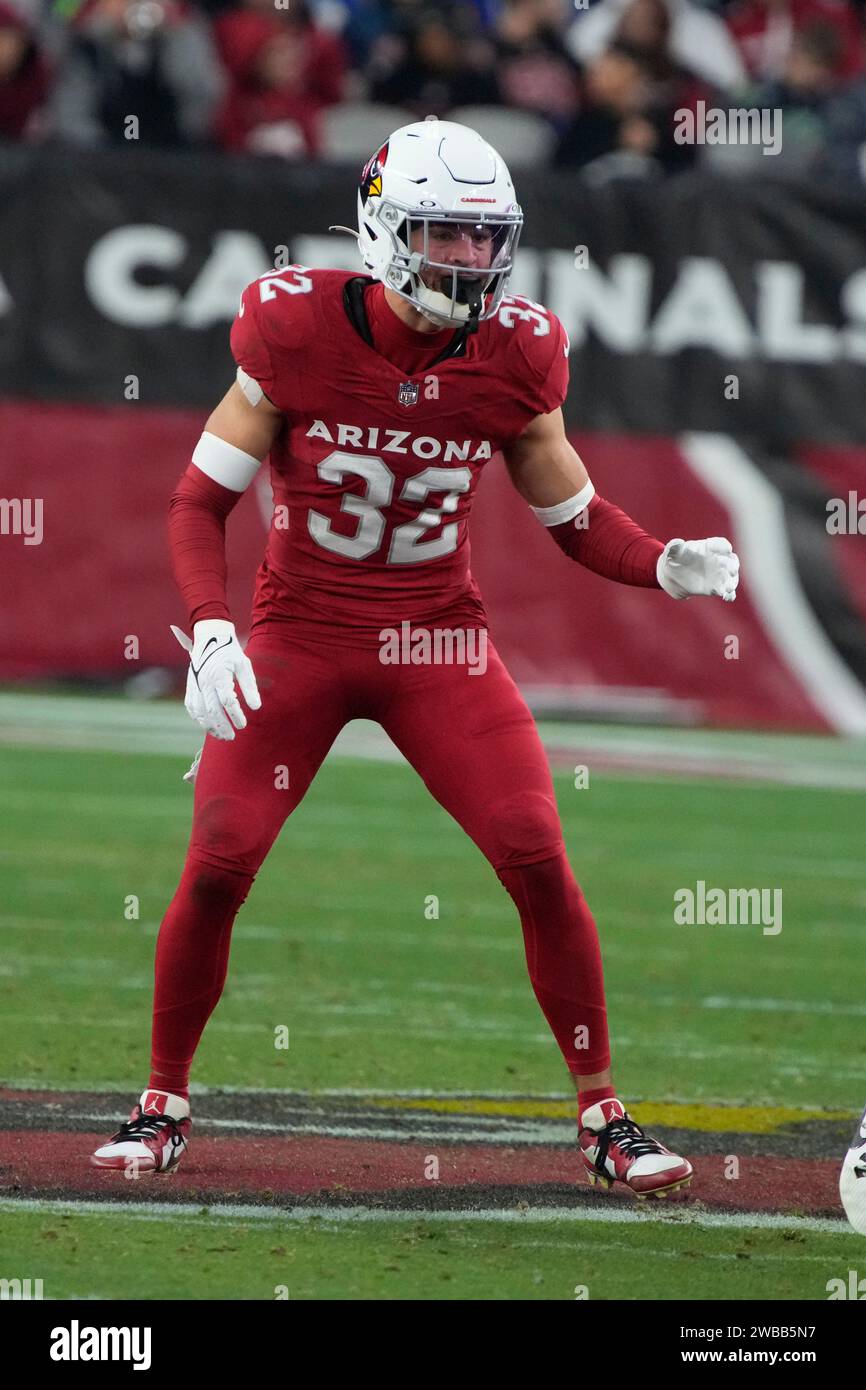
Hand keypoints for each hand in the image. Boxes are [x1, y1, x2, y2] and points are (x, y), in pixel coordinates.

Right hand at [170, 619, 260, 739]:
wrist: (210, 637)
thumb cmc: (230, 652)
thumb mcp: (244, 665)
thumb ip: (250, 686)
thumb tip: (256, 707)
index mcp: (219, 674)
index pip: (227, 701)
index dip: (235, 715)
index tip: (243, 725)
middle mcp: (204, 681)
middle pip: (212, 710)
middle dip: (222, 726)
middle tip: (232, 737)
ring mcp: (195, 684)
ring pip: (199, 711)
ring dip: (209, 726)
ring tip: (221, 736)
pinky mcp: (190, 685)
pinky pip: (191, 706)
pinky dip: (198, 718)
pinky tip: (208, 726)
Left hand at [657, 537, 739, 601]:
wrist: (673, 574)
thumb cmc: (675, 558)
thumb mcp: (672, 552)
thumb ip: (674, 547)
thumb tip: (677, 542)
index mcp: (709, 547)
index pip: (720, 544)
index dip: (723, 546)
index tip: (726, 549)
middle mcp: (718, 560)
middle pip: (730, 561)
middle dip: (733, 566)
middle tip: (732, 571)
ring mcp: (719, 574)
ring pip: (730, 577)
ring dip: (732, 582)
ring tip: (729, 588)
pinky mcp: (716, 587)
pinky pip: (726, 591)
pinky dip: (729, 594)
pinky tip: (728, 598)